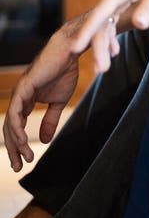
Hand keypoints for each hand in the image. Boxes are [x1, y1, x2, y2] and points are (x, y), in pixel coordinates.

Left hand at [3, 23, 81, 170]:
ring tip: (24, 157)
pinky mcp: (23, 87)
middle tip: (19, 166)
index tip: (24, 162)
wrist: (69, 51)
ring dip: (16, 143)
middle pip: (10, 129)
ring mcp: (20, 93)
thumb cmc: (64, 72)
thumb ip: (50, 120)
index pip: (17, 127)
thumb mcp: (58, 102)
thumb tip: (44, 141)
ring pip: (10, 123)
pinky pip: (15, 112)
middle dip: (14, 149)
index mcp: (26, 101)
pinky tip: (22, 140)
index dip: (18, 146)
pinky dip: (17, 128)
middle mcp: (19, 98)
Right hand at [72, 0, 148, 72]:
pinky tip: (113, 52)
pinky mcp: (120, 0)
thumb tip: (139, 25)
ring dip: (102, 45)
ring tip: (102, 69)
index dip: (88, 32)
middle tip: (100, 71)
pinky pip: (109, 21)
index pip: (100, 14)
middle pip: (99, 23)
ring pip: (103, 24)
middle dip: (98, 47)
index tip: (76, 48)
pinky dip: (109, 36)